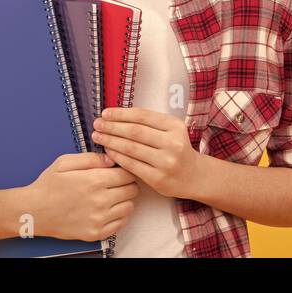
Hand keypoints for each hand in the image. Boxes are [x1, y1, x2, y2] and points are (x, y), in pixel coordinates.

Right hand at [22, 152, 137, 241]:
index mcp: (94, 181)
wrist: (33, 211)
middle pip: (132, 190)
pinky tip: (107, 210)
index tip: (116, 171)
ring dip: (123, 200)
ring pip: (129, 206)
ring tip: (110, 196)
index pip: (127, 174)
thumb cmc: (48, 185)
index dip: (124, 170)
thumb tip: (112, 159)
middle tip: (114, 183)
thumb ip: (92, 158)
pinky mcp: (96, 233)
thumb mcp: (65, 162)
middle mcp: (100, 201)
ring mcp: (99, 219)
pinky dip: (118, 215)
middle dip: (126, 184)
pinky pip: (121, 223)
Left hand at [92, 107, 206, 199]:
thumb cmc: (176, 150)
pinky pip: (131, 165)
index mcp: (175, 126)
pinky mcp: (158, 178)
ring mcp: (166, 162)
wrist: (194, 176)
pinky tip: (108, 151)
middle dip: (112, 127)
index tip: (105, 113)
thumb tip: (117, 116)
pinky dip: (117, 156)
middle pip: (135, 131)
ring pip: (131, 148)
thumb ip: (150, 123)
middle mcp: (172, 143)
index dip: (121, 114)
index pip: (143, 116)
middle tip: (97, 124)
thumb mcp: (171, 131)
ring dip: (111, 141)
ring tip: (98, 136)